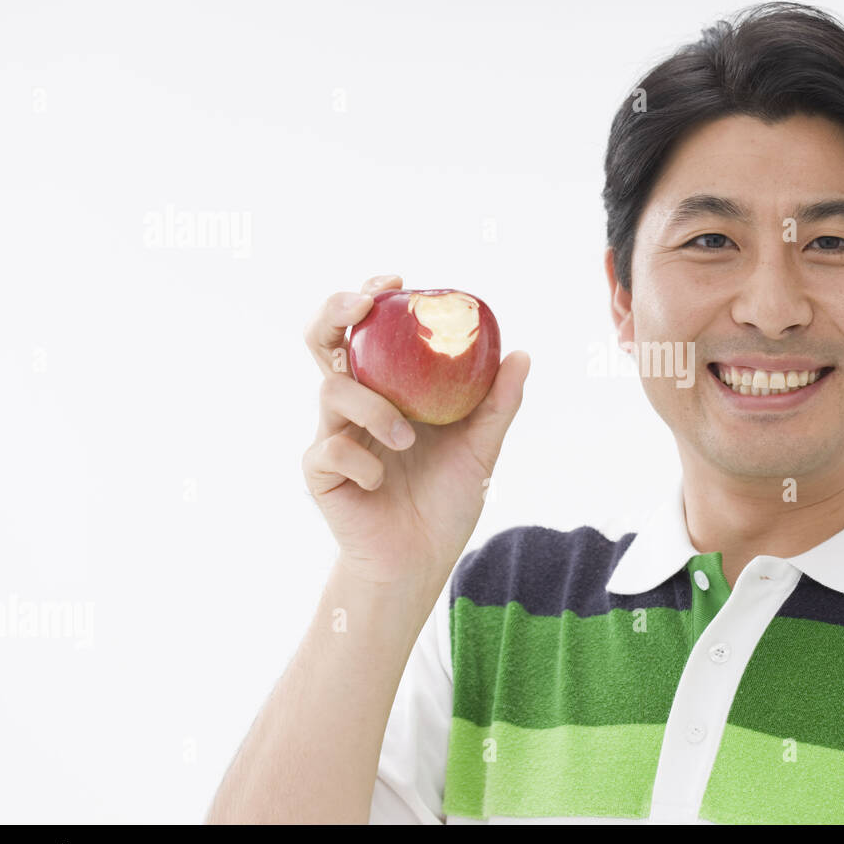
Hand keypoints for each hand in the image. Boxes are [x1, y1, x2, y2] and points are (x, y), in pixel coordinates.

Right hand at [300, 273, 529, 594]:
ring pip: (331, 391)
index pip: (368, 331)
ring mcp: (332, 435)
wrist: (419, 561)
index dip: (371, 297)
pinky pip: (329, 449)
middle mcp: (354, 404)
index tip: (397, 282)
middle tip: (364, 307)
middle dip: (335, 312)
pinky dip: (362, 462)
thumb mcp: (481, 449)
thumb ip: (497, 403)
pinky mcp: (320, 472)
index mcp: (387, 389)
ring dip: (373, 408)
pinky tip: (382, 483)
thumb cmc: (445, 501)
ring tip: (405, 439)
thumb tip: (523, 353)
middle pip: (323, 340)